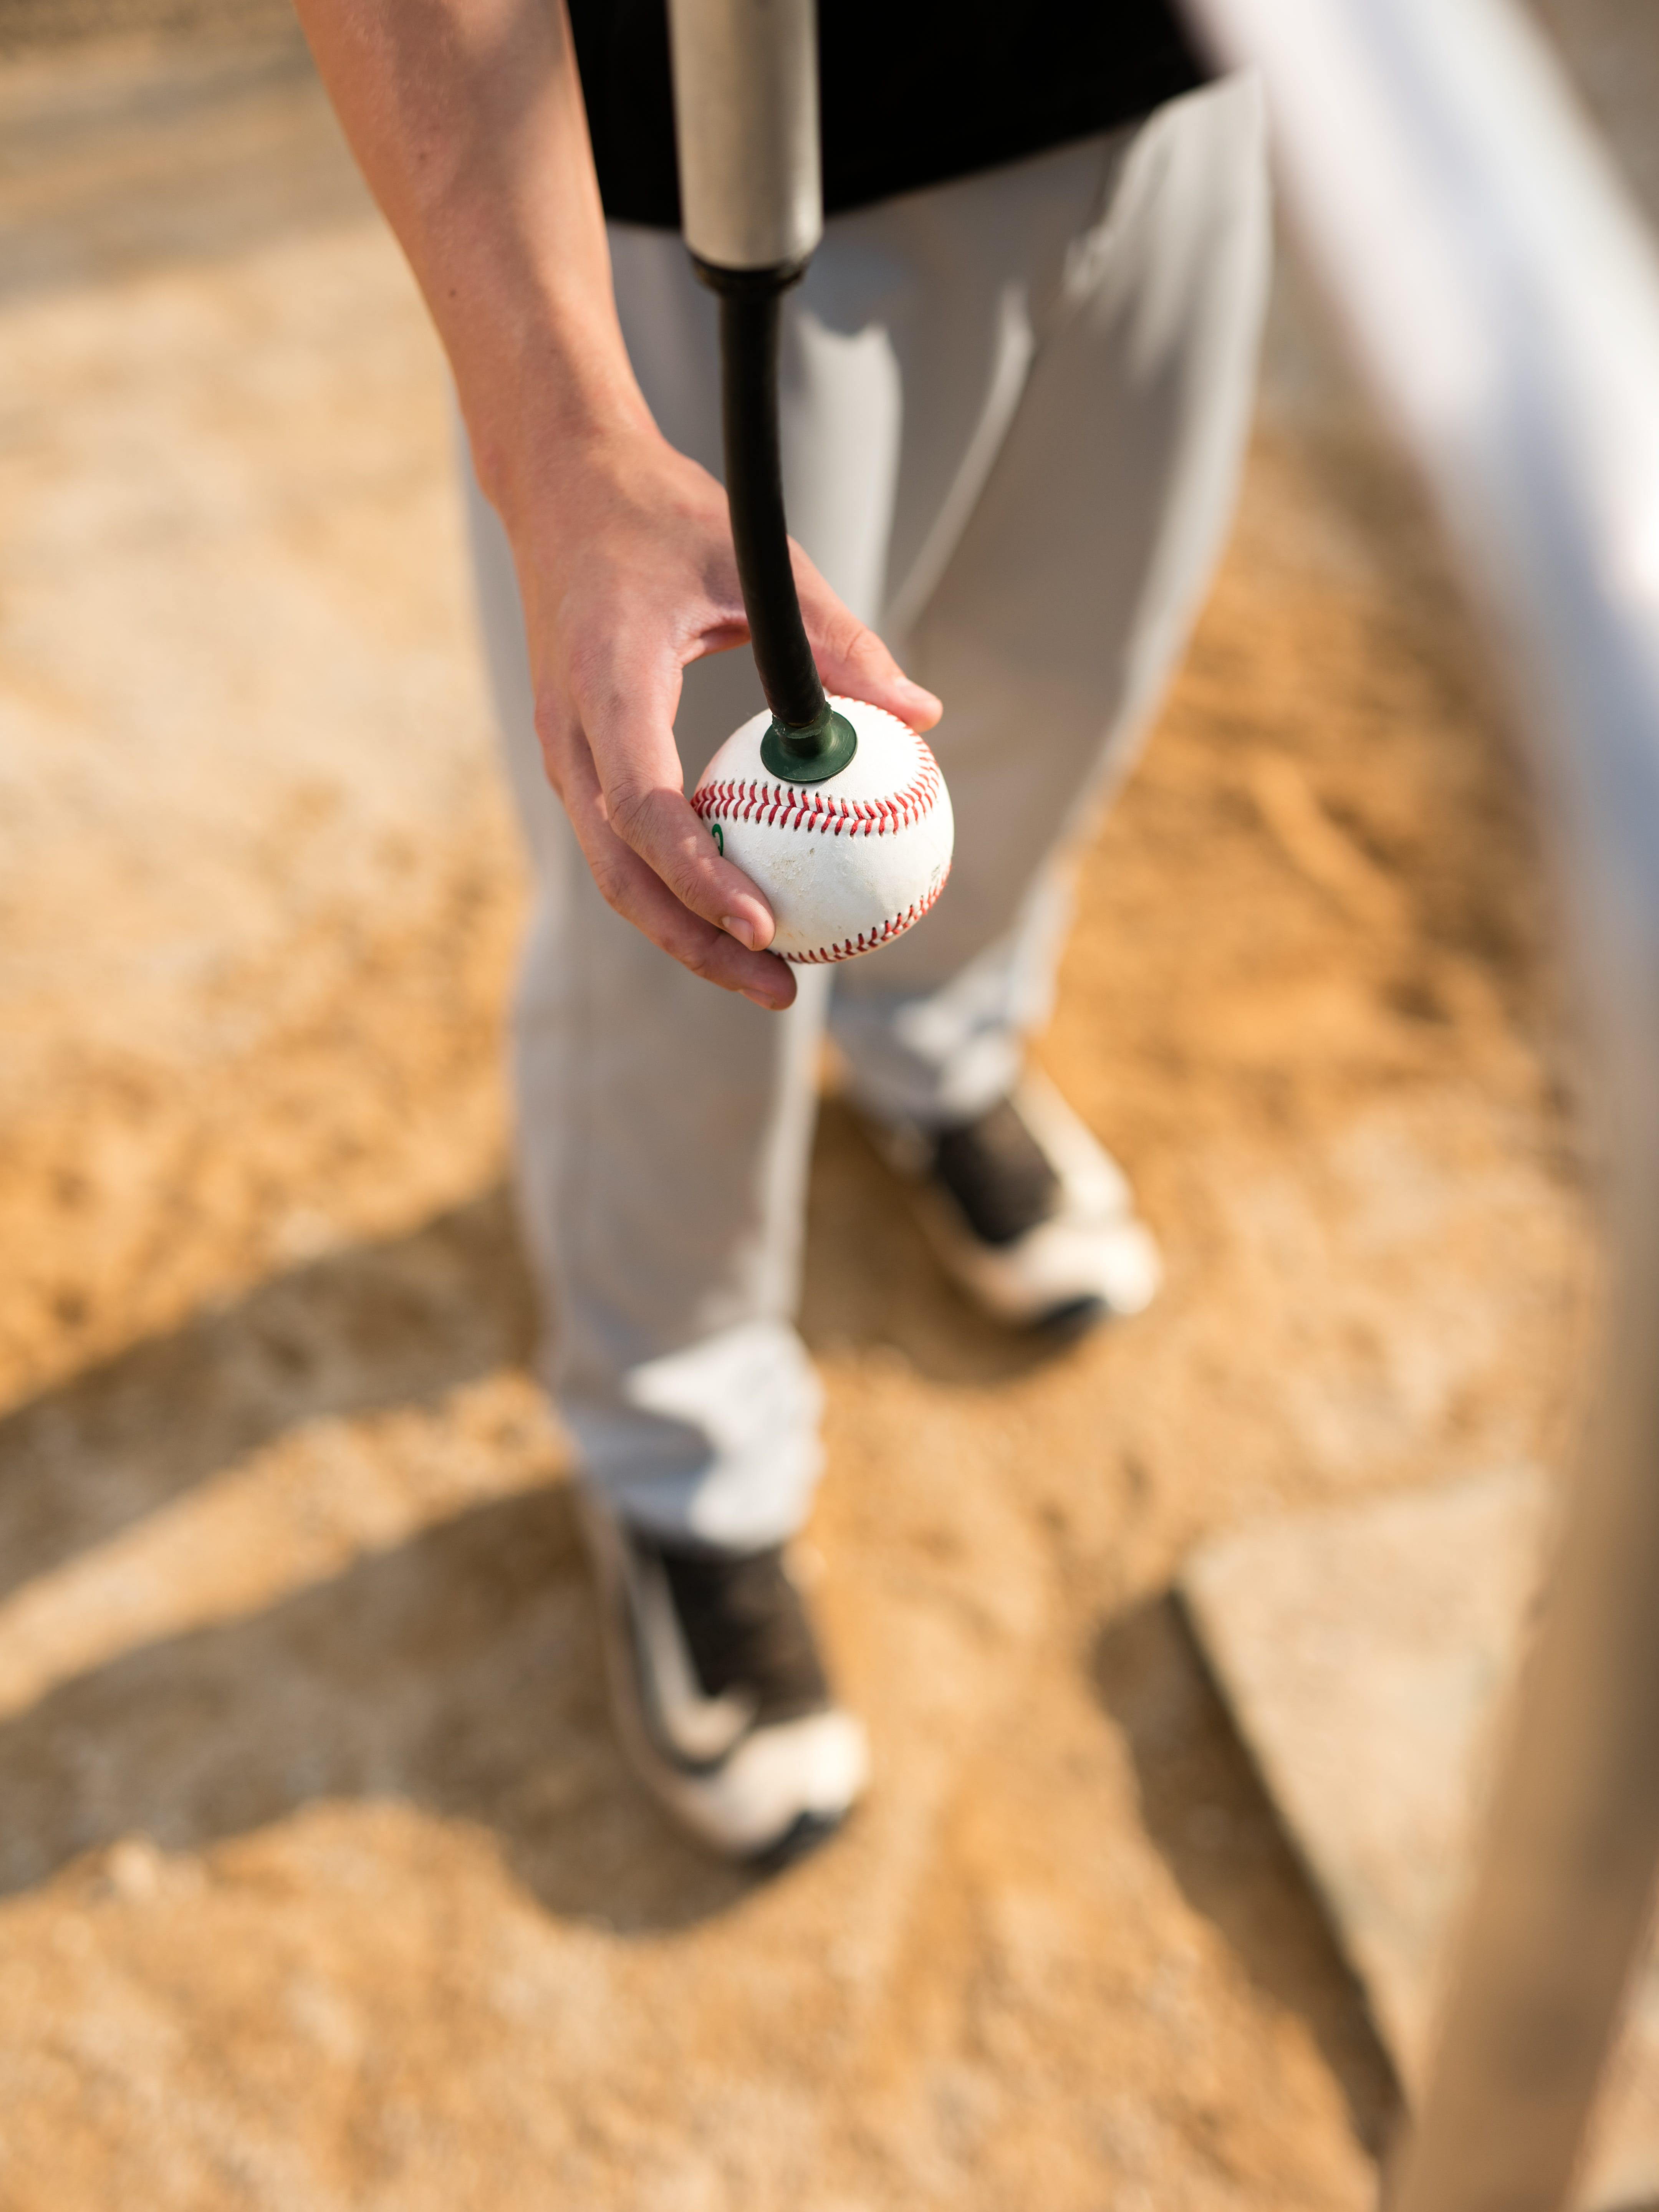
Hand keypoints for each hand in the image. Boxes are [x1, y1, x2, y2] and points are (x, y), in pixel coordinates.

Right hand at [503, 422, 941, 1010]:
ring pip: (617, 872)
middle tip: (783, 987)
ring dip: (688, 930)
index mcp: (605, 684)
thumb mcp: (758, 561)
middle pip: (622, 872)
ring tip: (771, 972)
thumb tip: (923, 712)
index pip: (643, 809)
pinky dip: (679, 885)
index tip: (765, 923)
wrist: (560, 483)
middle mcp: (569, 732)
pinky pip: (623, 842)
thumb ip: (837, 639)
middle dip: (697, 943)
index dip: (698, 876)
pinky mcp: (576, 758)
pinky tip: (746, 904)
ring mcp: (563, 751)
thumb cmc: (663, 515)